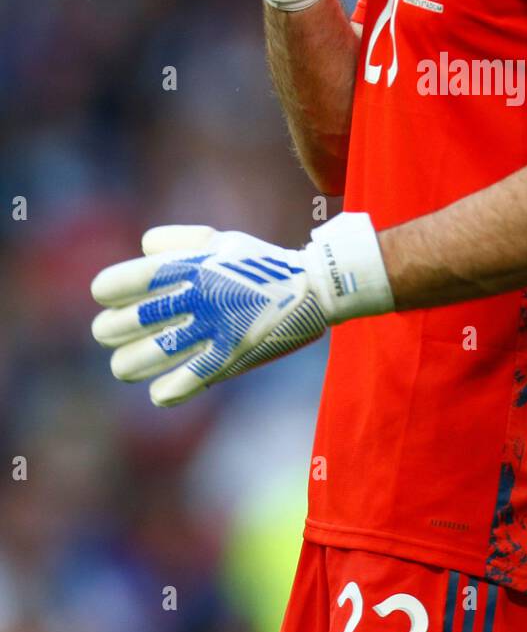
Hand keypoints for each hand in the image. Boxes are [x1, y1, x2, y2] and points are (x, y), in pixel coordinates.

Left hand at [89, 214, 393, 406]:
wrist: (312, 290)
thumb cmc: (261, 263)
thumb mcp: (220, 239)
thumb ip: (175, 240)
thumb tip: (141, 251)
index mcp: (187, 266)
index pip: (117, 284)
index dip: (108, 292)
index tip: (113, 298)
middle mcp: (192, 299)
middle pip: (118, 326)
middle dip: (110, 331)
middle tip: (117, 334)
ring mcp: (209, 332)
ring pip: (138, 361)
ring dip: (128, 364)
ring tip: (129, 364)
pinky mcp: (227, 360)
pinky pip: (178, 387)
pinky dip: (164, 392)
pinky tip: (163, 389)